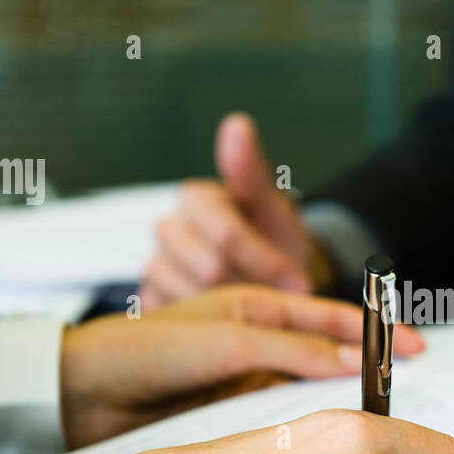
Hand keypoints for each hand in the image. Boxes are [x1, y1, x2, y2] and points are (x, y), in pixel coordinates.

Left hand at [59, 284, 423, 448]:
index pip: (335, 322)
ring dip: (339, 425)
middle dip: (368, 386)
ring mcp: (246, 390)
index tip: (420, 350)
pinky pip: (283, 435)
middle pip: (330, 367)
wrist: (78, 395)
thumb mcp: (225, 341)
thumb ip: (289, 351)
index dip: (380, 337)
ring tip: (378, 448)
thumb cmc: (143, 351)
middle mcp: (259, 350)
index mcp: (260, 311)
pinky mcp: (232, 426)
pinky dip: (306, 448)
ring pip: (310, 406)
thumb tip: (350, 367)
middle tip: (407, 411)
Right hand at [140, 113, 333, 307]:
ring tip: (262, 313)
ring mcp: (157, 266)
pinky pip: (182, 321)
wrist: (277, 282)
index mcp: (196, 200)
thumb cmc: (278, 244)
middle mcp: (170, 230)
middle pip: (208, 270)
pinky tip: (234, 324)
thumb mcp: (276, 211)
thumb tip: (237, 124)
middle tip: (286, 302)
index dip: (266, 261)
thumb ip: (253, 173)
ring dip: (236, 313)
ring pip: (193, 299)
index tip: (300, 282)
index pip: (225, 233)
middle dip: (254, 288)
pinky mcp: (153, 302)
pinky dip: (213, 329)